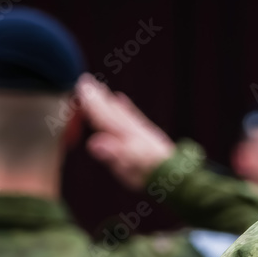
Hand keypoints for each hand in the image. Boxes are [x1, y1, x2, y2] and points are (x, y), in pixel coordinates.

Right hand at [77, 74, 174, 190]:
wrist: (176, 175)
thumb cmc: (149, 173)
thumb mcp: (128, 167)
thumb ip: (112, 153)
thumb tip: (93, 143)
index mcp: (124, 135)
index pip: (103, 117)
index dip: (91, 104)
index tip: (80, 87)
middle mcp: (131, 129)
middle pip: (110, 110)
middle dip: (97, 97)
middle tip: (85, 81)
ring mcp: (139, 130)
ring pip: (119, 111)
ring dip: (107, 100)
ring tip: (99, 88)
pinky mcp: (146, 134)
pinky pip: (131, 116)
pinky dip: (124, 107)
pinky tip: (119, 99)